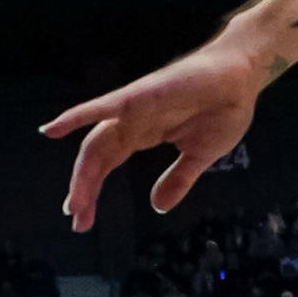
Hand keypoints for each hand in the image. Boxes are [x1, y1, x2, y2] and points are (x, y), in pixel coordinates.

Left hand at [44, 34, 271, 230]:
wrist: (244, 75)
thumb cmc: (223, 108)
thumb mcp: (200, 156)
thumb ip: (178, 179)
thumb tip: (158, 206)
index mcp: (143, 135)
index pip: (108, 166)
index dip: (93, 192)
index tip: (83, 220)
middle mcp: (132, 122)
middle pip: (97, 158)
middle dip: (85, 190)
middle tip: (76, 219)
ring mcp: (134, 108)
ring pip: (97, 141)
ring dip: (83, 171)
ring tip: (73, 201)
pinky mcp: (141, 94)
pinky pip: (104, 106)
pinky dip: (77, 115)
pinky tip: (53, 128)